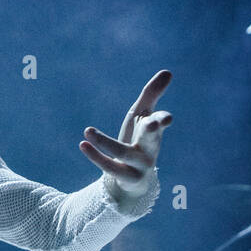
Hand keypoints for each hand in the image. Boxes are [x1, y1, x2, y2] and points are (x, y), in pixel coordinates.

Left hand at [79, 70, 172, 199]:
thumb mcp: (143, 116)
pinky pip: (109, 167)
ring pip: (122, 153)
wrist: (134, 179)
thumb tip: (168, 71)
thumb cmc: (139, 141)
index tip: (167, 118)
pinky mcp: (126, 177)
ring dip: (104, 142)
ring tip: (88, 130)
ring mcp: (139, 165)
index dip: (162, 119)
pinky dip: (96, 156)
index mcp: (154, 131)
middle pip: (152, 139)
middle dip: (153, 130)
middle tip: (154, 124)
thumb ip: (151, 95)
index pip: (160, 121)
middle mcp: (150, 148)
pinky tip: (83, 143)